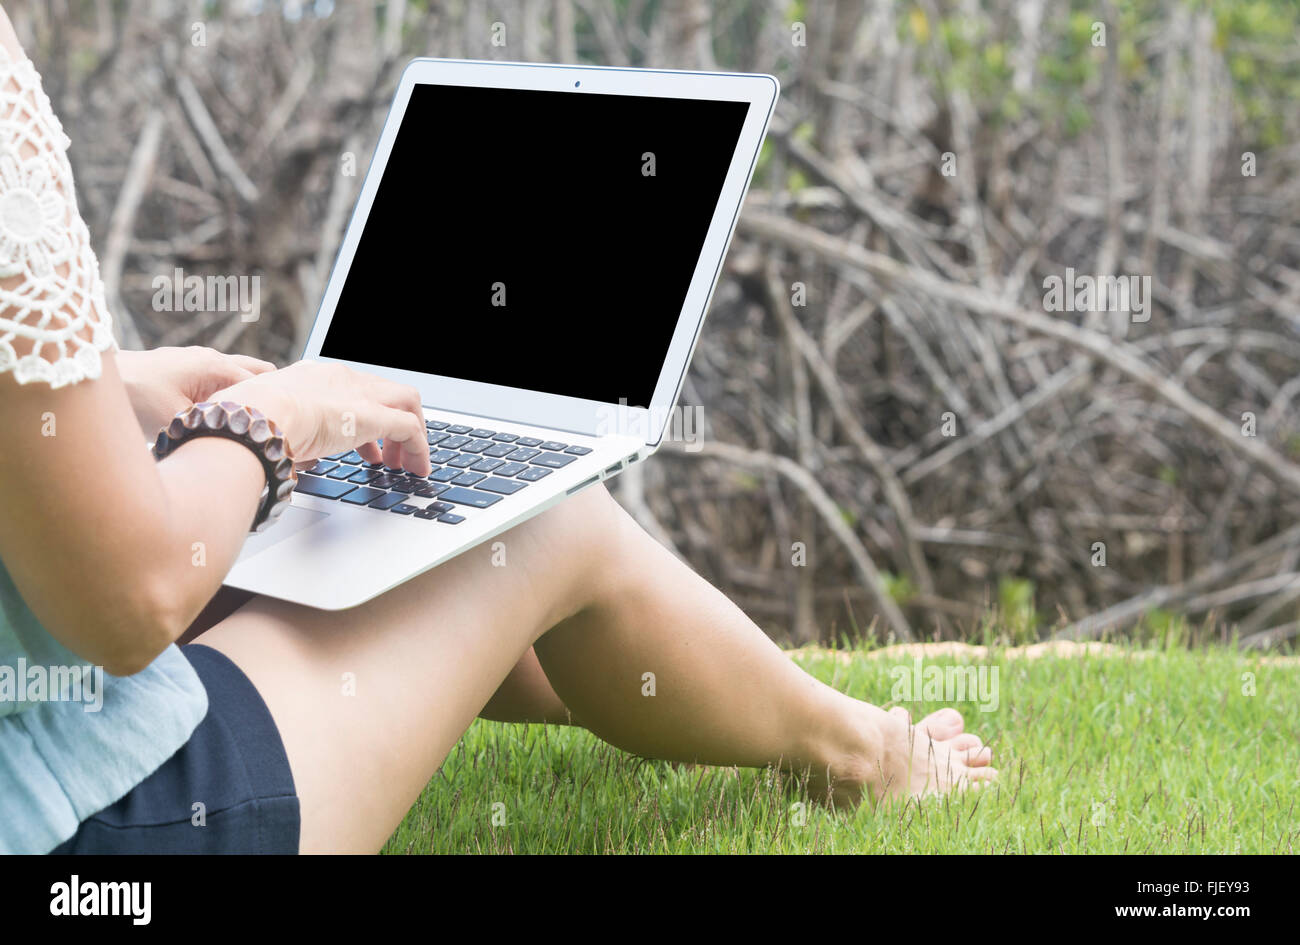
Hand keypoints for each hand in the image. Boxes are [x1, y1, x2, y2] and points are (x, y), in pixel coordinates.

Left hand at [117, 346, 276, 435]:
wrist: (99, 379)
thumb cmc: (136, 395)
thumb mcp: (181, 419)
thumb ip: (214, 426)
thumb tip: (238, 440)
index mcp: (217, 367)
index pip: (262, 385)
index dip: (274, 406)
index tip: (283, 429)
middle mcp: (212, 359)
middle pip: (258, 372)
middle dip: (269, 394)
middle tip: (277, 420)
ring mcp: (198, 361)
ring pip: (239, 375)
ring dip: (246, 394)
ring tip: (252, 420)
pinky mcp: (186, 369)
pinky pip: (220, 380)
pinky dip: (229, 393)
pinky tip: (223, 415)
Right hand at [210, 360, 430, 475]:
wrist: (251, 418)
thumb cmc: (241, 424)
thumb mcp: (257, 424)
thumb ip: (270, 435)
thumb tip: (271, 457)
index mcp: (311, 378)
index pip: (350, 389)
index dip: (360, 414)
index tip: (360, 440)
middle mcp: (340, 378)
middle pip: (384, 391)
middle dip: (392, 421)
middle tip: (388, 454)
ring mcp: (358, 394)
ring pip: (406, 402)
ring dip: (410, 434)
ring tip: (405, 465)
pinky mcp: (374, 416)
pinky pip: (411, 429)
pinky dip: (420, 448)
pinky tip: (418, 469)